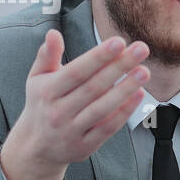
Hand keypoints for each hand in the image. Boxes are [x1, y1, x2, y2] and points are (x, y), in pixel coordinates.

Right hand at [0, 30, 150, 179]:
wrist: (35, 147)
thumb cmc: (42, 103)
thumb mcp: (37, 78)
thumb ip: (47, 56)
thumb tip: (53, 33)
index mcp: (46, 91)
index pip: (76, 72)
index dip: (98, 57)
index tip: (119, 41)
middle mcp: (58, 112)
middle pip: (93, 87)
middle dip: (119, 67)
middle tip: (142, 49)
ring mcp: (71, 131)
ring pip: (102, 108)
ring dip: (125, 89)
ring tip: (144, 72)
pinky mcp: (84, 146)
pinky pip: (108, 128)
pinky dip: (124, 112)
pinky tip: (139, 95)